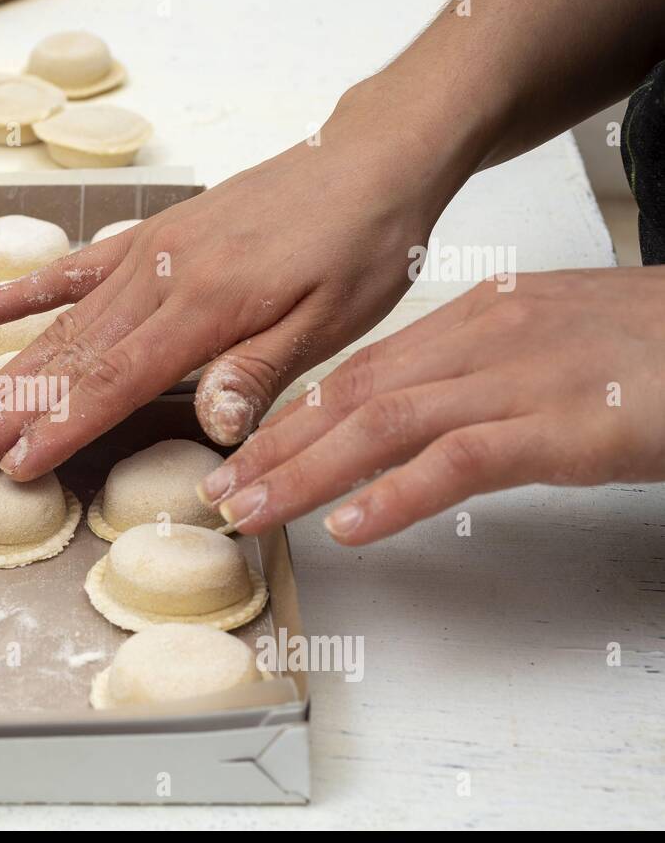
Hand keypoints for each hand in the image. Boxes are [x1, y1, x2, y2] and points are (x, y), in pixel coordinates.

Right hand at [0, 95, 465, 477]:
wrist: (368, 157)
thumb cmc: (360, 243)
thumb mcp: (332, 320)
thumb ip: (260, 371)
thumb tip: (214, 428)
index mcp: (205, 308)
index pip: (114, 381)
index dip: (59, 427)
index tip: (12, 463)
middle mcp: (161, 279)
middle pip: (69, 357)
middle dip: (7, 410)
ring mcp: (148, 255)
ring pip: (62, 322)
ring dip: (4, 369)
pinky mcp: (153, 237)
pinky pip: (76, 267)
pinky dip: (27, 292)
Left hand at [200, 269, 664, 544]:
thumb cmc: (657, 349)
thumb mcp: (550, 348)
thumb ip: (477, 374)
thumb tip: (413, 417)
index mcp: (480, 317)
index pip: (360, 370)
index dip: (293, 417)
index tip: (243, 455)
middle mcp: (487, 337)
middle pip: (353, 395)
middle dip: (277, 448)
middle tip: (221, 493)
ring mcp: (524, 377)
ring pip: (384, 425)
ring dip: (307, 474)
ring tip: (254, 513)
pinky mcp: (567, 426)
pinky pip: (462, 461)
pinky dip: (397, 495)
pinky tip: (352, 525)